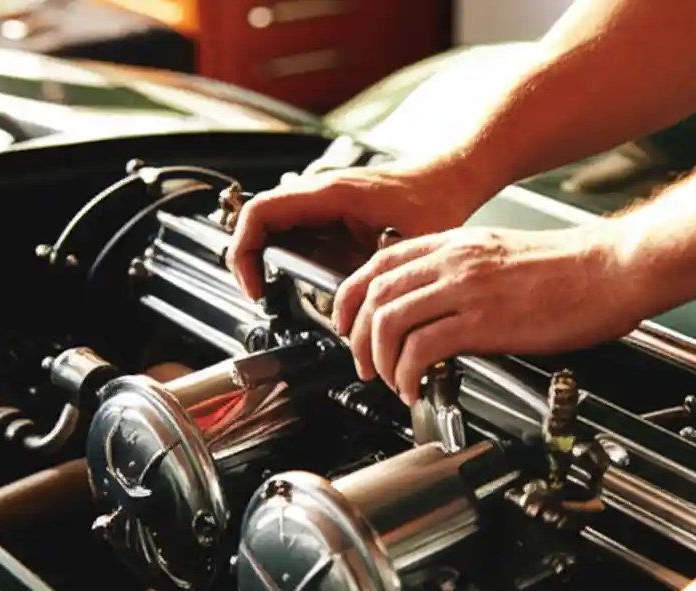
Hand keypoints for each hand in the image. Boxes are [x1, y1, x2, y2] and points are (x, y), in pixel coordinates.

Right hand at [227, 161, 488, 299]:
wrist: (450, 180)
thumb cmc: (433, 199)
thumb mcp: (403, 245)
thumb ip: (371, 273)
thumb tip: (345, 305)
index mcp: (328, 193)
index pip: (260, 213)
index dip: (246, 252)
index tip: (256, 286)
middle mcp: (318, 192)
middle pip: (258, 222)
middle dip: (249, 260)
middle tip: (259, 295)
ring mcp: (321, 201)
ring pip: (272, 227)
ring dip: (265, 258)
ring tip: (272, 292)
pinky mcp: (330, 211)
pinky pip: (293, 231)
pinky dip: (286, 255)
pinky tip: (299, 281)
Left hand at [331, 223, 644, 403]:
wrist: (614, 268)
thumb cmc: (574, 269)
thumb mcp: (505, 257)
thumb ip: (467, 276)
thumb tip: (443, 308)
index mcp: (457, 245)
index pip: (379, 264)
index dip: (351, 297)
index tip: (348, 325)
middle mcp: (454, 262)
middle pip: (374, 295)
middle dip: (358, 337)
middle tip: (364, 365)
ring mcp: (466, 289)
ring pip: (389, 322)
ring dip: (380, 360)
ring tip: (391, 383)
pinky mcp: (484, 321)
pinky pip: (422, 349)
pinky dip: (407, 374)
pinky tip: (417, 388)